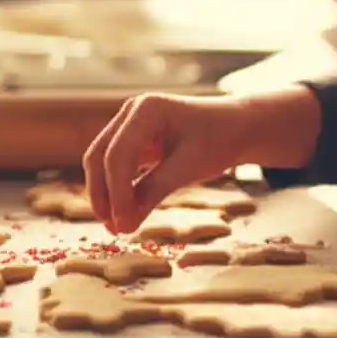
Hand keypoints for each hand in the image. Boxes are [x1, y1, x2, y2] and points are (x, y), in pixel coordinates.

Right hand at [81, 88, 319, 232]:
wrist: (236, 128)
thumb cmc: (218, 141)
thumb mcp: (188, 168)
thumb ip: (152, 193)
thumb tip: (123, 226)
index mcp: (146, 109)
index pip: (118, 154)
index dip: (117, 192)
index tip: (122, 224)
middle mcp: (131, 112)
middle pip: (100, 156)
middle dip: (103, 194)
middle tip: (113, 229)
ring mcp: (129, 125)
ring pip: (103, 163)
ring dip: (107, 195)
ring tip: (117, 227)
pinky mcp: (133, 142)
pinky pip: (117, 168)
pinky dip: (119, 191)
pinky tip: (125, 215)